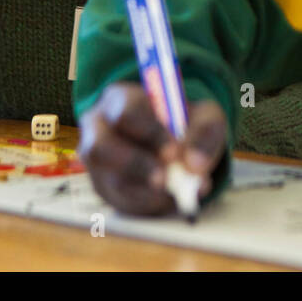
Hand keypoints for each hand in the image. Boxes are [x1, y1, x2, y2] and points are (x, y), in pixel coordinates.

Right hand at [77, 82, 226, 215]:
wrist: (178, 146)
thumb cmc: (186, 125)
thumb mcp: (205, 119)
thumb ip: (204, 135)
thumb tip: (194, 166)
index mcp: (121, 98)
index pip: (127, 111)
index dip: (149, 132)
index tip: (174, 152)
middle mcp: (98, 126)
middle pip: (100, 145)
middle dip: (135, 164)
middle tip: (165, 179)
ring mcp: (96, 159)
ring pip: (106, 177)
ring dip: (140, 187)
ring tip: (169, 189)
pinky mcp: (102, 185)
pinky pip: (115, 198)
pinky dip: (143, 201)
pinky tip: (164, 197)